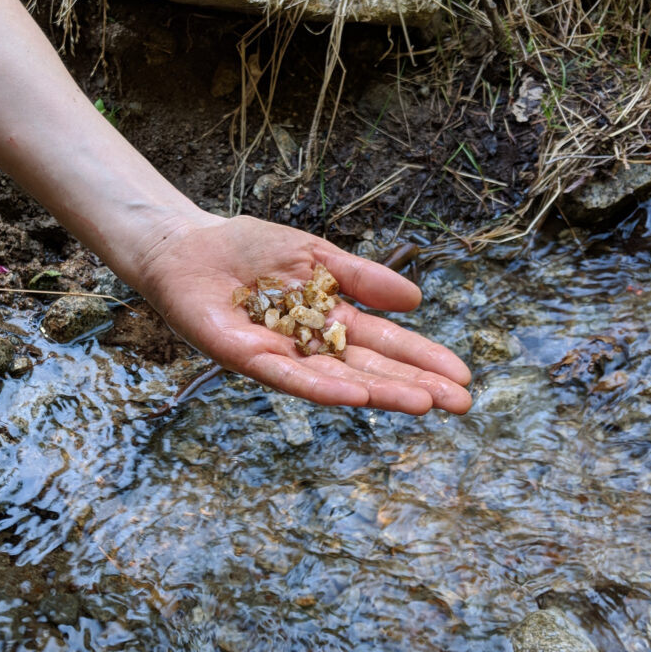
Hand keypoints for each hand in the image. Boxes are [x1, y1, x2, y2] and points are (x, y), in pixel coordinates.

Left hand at [133, 213, 471, 415]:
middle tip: (462, 404)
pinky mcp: (245, 357)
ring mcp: (279, 356)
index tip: (462, 375)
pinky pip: (288, 377)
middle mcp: (309, 347)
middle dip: (415, 386)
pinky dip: (322, 387)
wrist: (187, 247)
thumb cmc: (248, 250)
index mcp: (329, 321)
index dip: (423, 360)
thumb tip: (416, 300)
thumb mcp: (316, 255)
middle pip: (370, 370)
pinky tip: (355, 395)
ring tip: (423, 404)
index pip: (385, 344)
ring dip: (380, 393)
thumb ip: (361, 277)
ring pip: (337, 380)